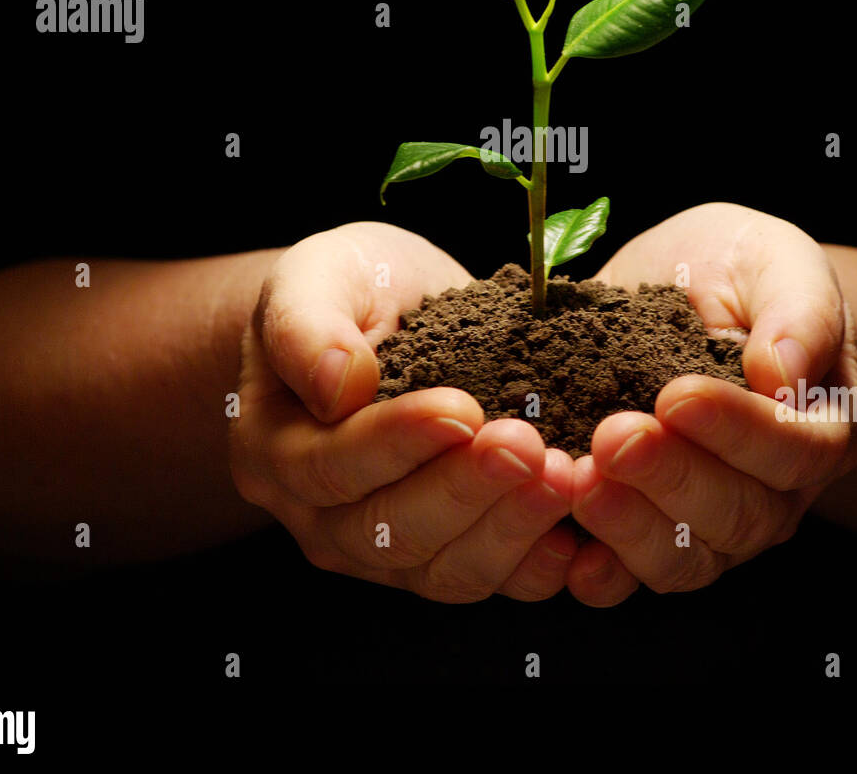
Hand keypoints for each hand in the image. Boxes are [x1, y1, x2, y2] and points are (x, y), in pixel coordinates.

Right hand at [229, 222, 576, 601]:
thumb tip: (336, 384)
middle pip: (389, 532)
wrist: (388, 317)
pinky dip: (537, 566)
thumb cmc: (347, 289)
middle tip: (528, 447)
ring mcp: (383, 549)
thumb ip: (308, 324)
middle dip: (465, 492)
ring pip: (444, 570)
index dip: (398, 443)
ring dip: (510, 530)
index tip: (463, 409)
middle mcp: (321, 517)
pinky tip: (579, 535)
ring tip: (563, 478)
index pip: (333, 465)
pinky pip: (492, 582)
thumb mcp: (318, 275)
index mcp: (277, 449)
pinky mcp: (445, 557)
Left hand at [566, 203, 856, 605]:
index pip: (793, 450)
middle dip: (670, 478)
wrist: (687, 289)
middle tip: (612, 435)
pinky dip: (592, 567)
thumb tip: (783, 374)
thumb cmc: (741, 272)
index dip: (736, 431)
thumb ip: (797, 311)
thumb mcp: (777, 261)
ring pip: (682, 560)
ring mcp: (710, 527)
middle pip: (737, 516)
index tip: (675, 395)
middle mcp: (773, 493)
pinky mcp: (646, 535)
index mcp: (819, 428)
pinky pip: (625, 576)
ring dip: (627, 526)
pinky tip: (558, 542)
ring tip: (576, 480)